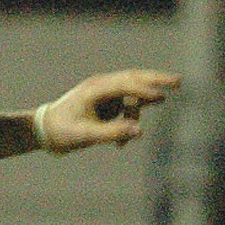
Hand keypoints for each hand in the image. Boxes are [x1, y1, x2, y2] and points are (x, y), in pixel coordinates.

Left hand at [33, 68, 179, 153]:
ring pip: (133, 95)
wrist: (44, 131)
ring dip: (141, 107)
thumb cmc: (61, 131)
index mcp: (94, 89)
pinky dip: (128, 122)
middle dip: (156, 80)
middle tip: (179, 82)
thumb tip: (140, 131)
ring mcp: (106, 94)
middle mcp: (102, 86)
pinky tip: (120, 145)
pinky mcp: (108, 103)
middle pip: (134, 79)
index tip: (161, 97)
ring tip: (152, 110)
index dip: (143, 89)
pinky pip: (127, 108)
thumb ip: (112, 133)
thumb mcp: (85, 135)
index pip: (124, 84)